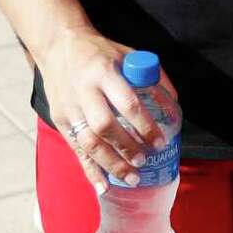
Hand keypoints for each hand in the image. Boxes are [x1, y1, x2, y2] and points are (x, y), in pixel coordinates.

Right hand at [36, 28, 176, 192]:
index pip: (127, 104)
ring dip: (111, 164)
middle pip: (105, 126)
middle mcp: (84, 90)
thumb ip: (153, 77)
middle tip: (144, 162)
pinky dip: (89, 170)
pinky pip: (75, 149)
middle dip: (127, 148)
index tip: (160, 142)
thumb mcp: (127, 54)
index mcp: (105, 72)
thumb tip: (174, 106)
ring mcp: (69, 107)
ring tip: (131, 178)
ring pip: (88, 141)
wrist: (57, 45)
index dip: (145, 126)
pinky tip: (103, 187)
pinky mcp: (59, 119)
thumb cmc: (100, 52)